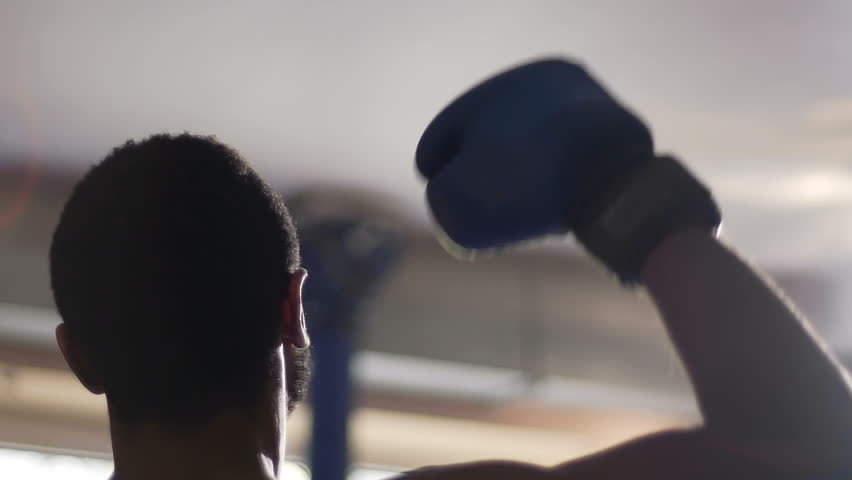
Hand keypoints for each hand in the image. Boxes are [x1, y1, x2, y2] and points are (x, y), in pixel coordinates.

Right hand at [416, 58, 652, 252]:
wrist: (617, 190)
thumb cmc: (525, 185)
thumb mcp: (458, 198)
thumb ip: (441, 196)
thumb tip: (453, 197)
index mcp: (510, 84)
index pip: (453, 125)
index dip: (434, 160)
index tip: (431, 184)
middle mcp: (554, 86)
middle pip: (495, 134)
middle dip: (475, 167)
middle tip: (464, 199)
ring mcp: (590, 112)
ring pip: (533, 149)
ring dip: (514, 177)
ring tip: (504, 211)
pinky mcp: (616, 143)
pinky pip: (567, 163)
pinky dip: (549, 184)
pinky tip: (542, 210)